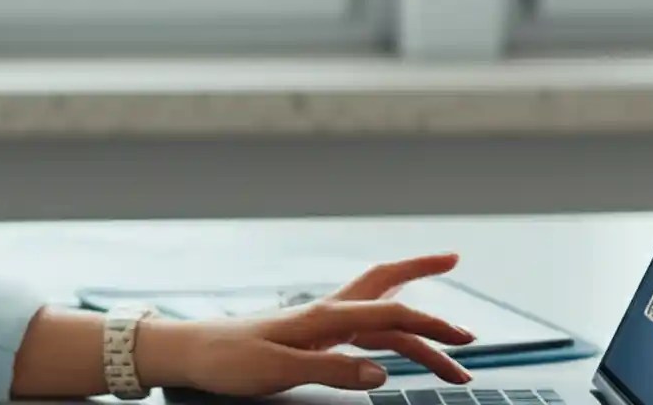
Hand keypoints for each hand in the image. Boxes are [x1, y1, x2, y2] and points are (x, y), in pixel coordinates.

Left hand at [136, 254, 474, 396]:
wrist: (190, 352)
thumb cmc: (228, 359)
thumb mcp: (278, 370)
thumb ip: (332, 371)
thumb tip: (382, 374)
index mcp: (322, 318)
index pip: (390, 315)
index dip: (430, 323)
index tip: (462, 335)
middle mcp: (326, 314)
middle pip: (387, 290)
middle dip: (424, 279)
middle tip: (457, 278)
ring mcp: (320, 325)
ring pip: (381, 320)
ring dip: (417, 337)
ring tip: (453, 366)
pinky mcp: (311, 339)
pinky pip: (362, 333)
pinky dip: (390, 339)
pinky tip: (400, 352)